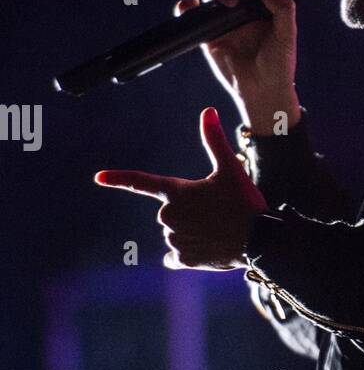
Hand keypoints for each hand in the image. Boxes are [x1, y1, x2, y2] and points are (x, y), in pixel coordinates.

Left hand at [94, 107, 267, 270]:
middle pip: (170, 213)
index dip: (118, 179)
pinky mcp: (182, 258)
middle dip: (188, 215)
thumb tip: (208, 110)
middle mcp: (168, 215)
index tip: (98, 178)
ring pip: (175, 234)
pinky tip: (207, 250)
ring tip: (217, 232)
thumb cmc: (245, 203)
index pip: (140, 182)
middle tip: (217, 215)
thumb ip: (214, 140)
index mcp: (176, 191)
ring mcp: (174, 238)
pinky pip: (176, 257)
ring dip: (192, 234)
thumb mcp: (231, 169)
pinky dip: (188, 255)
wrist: (260, 241)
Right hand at [175, 0, 300, 135]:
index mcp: (265, 4)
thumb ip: (283, 10)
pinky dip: (187, 7)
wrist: (263, 91)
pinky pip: (193, 15)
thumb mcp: (287, 36)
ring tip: (230, 3)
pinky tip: (192, 6)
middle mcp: (244, 8)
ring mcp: (225, 19)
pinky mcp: (209, 34)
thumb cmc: (279, 65)